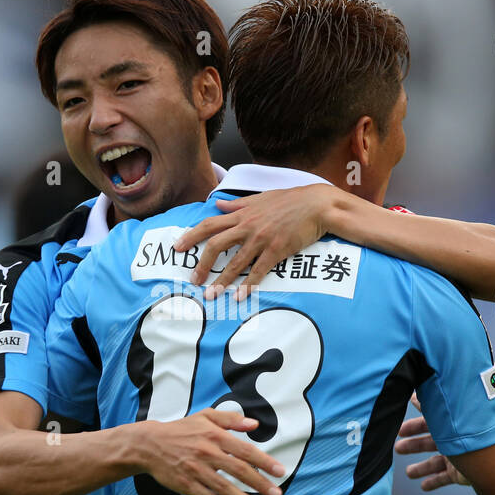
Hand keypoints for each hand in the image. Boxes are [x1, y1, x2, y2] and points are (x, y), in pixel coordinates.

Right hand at [135, 409, 284, 494]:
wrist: (150, 444)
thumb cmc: (181, 430)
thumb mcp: (205, 416)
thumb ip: (231, 419)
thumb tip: (254, 424)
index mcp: (215, 435)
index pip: (245, 450)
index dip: (264, 461)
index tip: (280, 471)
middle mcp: (207, 453)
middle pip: (238, 470)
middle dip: (259, 483)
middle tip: (276, 494)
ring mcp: (196, 470)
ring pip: (224, 487)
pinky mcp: (186, 484)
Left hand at [173, 184, 335, 299]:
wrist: (317, 204)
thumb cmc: (291, 200)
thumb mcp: (260, 198)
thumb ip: (238, 204)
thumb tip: (217, 204)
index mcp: (242, 213)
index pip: (210, 224)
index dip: (191, 235)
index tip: (177, 247)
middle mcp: (248, 226)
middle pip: (216, 244)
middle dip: (202, 264)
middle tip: (193, 280)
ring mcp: (262, 238)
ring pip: (235, 262)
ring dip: (222, 281)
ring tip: (211, 295)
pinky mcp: (277, 249)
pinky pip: (259, 270)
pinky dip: (248, 284)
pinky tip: (240, 296)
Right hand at [395, 393, 469, 490]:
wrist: (491, 462)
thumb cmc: (471, 434)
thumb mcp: (446, 419)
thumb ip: (428, 407)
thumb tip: (413, 392)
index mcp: (451, 426)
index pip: (430, 421)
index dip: (415, 423)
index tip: (404, 423)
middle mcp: (454, 441)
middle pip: (429, 443)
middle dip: (413, 445)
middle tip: (397, 448)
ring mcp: (457, 459)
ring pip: (435, 463)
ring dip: (421, 468)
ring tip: (408, 473)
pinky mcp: (460, 475)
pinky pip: (444, 479)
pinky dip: (433, 482)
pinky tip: (423, 486)